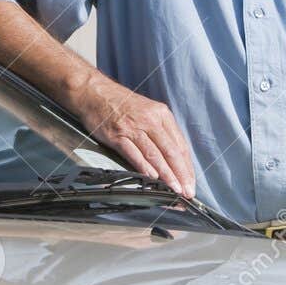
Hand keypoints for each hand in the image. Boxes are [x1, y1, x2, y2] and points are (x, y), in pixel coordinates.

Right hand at [69, 75, 195, 199]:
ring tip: (174, 189)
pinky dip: (144, 167)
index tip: (191, 182)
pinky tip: (152, 178)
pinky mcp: (117, 135)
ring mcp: (133, 127)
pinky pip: (133, 153)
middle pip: (171, 151)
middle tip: (187, 191)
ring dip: (166, 175)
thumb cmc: (121, 103)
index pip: (180, 145)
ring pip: (155, 154)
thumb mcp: (148, 110)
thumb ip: (161, 130)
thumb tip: (174, 156)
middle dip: (181, 174)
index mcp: (162, 114)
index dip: (187, 167)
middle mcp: (150, 120)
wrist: (95, 92)